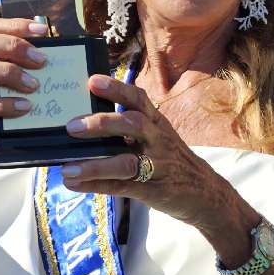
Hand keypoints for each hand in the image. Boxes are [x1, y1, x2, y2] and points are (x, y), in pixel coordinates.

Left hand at [60, 75, 253, 245]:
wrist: (205, 194)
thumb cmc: (174, 161)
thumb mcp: (160, 137)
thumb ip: (133, 128)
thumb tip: (89, 121)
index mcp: (157, 123)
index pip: (138, 98)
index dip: (116, 88)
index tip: (92, 81)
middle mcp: (158, 140)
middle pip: (132, 124)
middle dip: (102, 123)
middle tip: (72, 126)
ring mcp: (156, 166)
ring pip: (125, 162)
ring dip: (94, 165)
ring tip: (68, 167)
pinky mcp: (152, 190)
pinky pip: (120, 187)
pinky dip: (96, 185)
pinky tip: (74, 184)